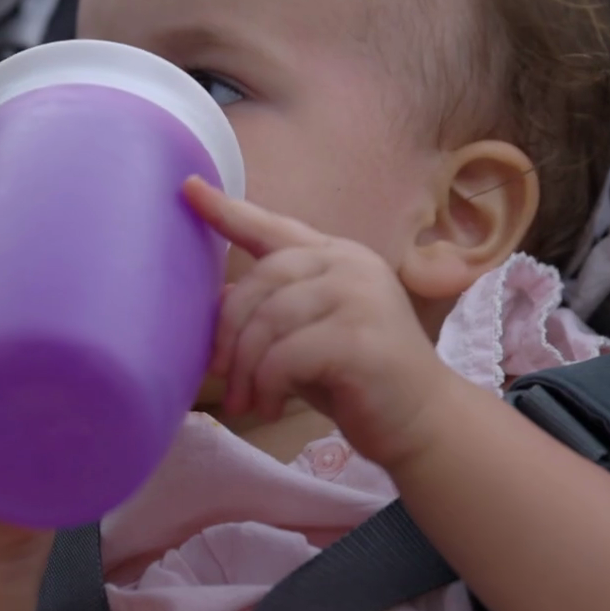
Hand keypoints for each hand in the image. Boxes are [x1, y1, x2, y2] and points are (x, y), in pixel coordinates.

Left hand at [183, 177, 453, 470]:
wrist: (422, 423)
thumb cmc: (359, 379)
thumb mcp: (305, 337)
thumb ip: (271, 310)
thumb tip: (220, 296)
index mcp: (336, 256)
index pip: (274, 227)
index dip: (228, 211)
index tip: (187, 188)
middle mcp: (349, 264)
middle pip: (261, 280)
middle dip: (229, 332)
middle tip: (219, 376)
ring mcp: (359, 296)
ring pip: (269, 321)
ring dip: (246, 369)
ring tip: (246, 403)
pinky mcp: (358, 337)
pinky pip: (285, 356)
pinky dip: (268, 385)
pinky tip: (271, 407)